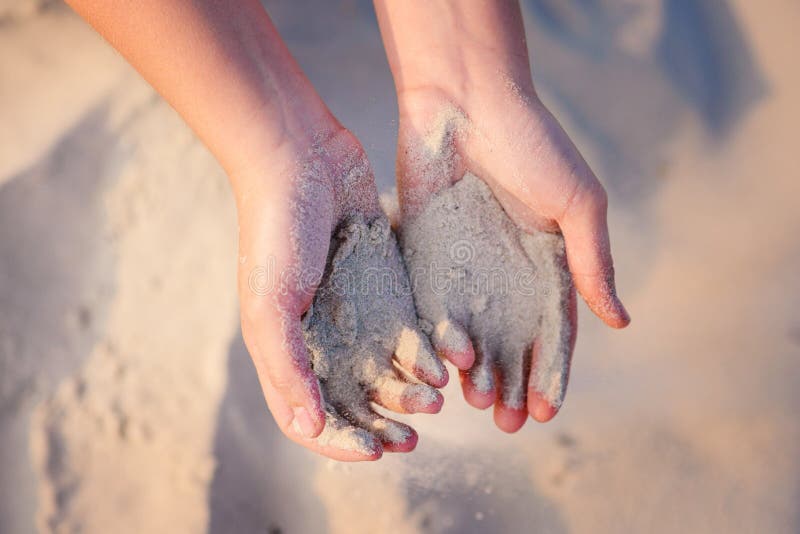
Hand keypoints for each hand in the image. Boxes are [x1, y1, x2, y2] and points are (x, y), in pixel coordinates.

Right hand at [236, 127, 444, 459]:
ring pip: (388, 375)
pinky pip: (411, 335)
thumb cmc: (276, 231)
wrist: (304, 158)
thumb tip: (309, 428)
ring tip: (436, 402)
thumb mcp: (271, 304)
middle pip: (354, 404)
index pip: (309, 419)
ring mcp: (357, 315)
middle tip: (412, 439)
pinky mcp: (386, 288)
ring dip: (410, 397)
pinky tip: (445, 365)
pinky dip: (427, 357)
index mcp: (288, 351)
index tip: (374, 449)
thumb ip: (286, 367)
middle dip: (383, 427)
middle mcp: (323, 341)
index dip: (341, 443)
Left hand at [376, 0, 628, 429]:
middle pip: (511, 344)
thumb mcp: (577, 203)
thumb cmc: (531, 145)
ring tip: (475, 405)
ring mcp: (465, 271)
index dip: (551, 373)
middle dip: (510, 385)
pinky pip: (432, 310)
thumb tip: (622, 322)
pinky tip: (438, 370)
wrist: (463, 103)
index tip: (545, 410)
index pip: (553, 333)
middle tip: (505, 423)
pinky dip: (437, 344)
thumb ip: (593, 263)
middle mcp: (507, 275)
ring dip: (475, 374)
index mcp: (548, 265)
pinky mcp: (426, 260)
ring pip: (471, 336)